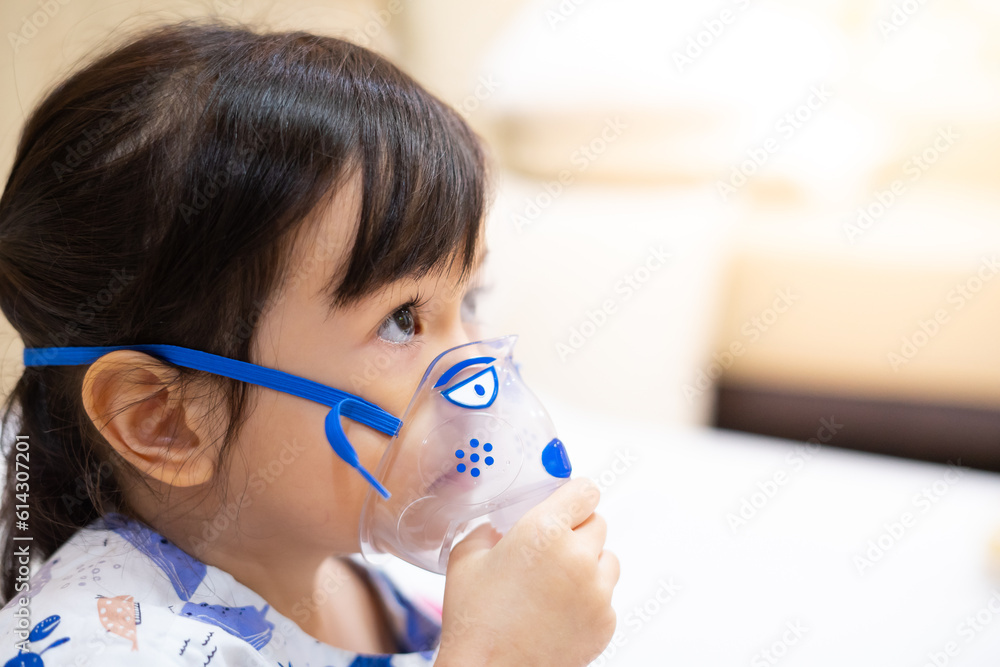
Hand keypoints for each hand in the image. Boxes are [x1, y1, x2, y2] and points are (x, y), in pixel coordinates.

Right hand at [436, 477, 619, 665]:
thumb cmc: (475, 621)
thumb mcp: (466, 558)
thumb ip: (489, 530)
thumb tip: (500, 528)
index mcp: (544, 531)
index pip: (585, 491)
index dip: (573, 497)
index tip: (566, 504)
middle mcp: (578, 556)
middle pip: (597, 523)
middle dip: (576, 531)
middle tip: (550, 550)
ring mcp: (597, 592)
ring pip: (607, 559)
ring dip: (588, 564)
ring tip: (555, 584)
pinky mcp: (606, 622)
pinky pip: (606, 596)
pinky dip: (589, 599)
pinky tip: (558, 611)